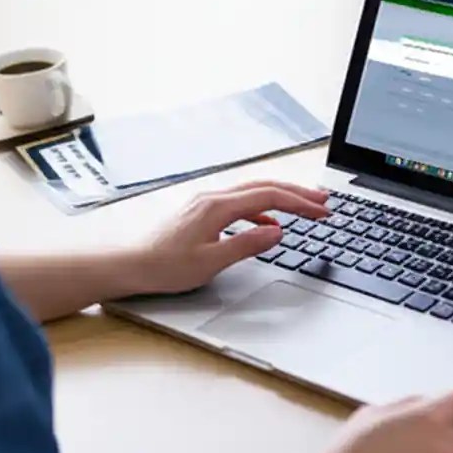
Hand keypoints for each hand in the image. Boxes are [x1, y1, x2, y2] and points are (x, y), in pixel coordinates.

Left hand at [130, 180, 328, 294]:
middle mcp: (213, 198)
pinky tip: (269, 222)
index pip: (271, 197)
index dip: (301, 203)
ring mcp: (206, 203)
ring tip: (305, 206)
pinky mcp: (202, 212)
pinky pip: (240, 203)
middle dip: (298, 193)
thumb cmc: (163, 266)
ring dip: (282, 197)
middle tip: (324, 201)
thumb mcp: (211, 261)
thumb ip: (247, 244)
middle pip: (265, 187)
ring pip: (254, 192)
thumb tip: (278, 231)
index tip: (322, 211)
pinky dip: (262, 208)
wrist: (127, 264)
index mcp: (218, 206)